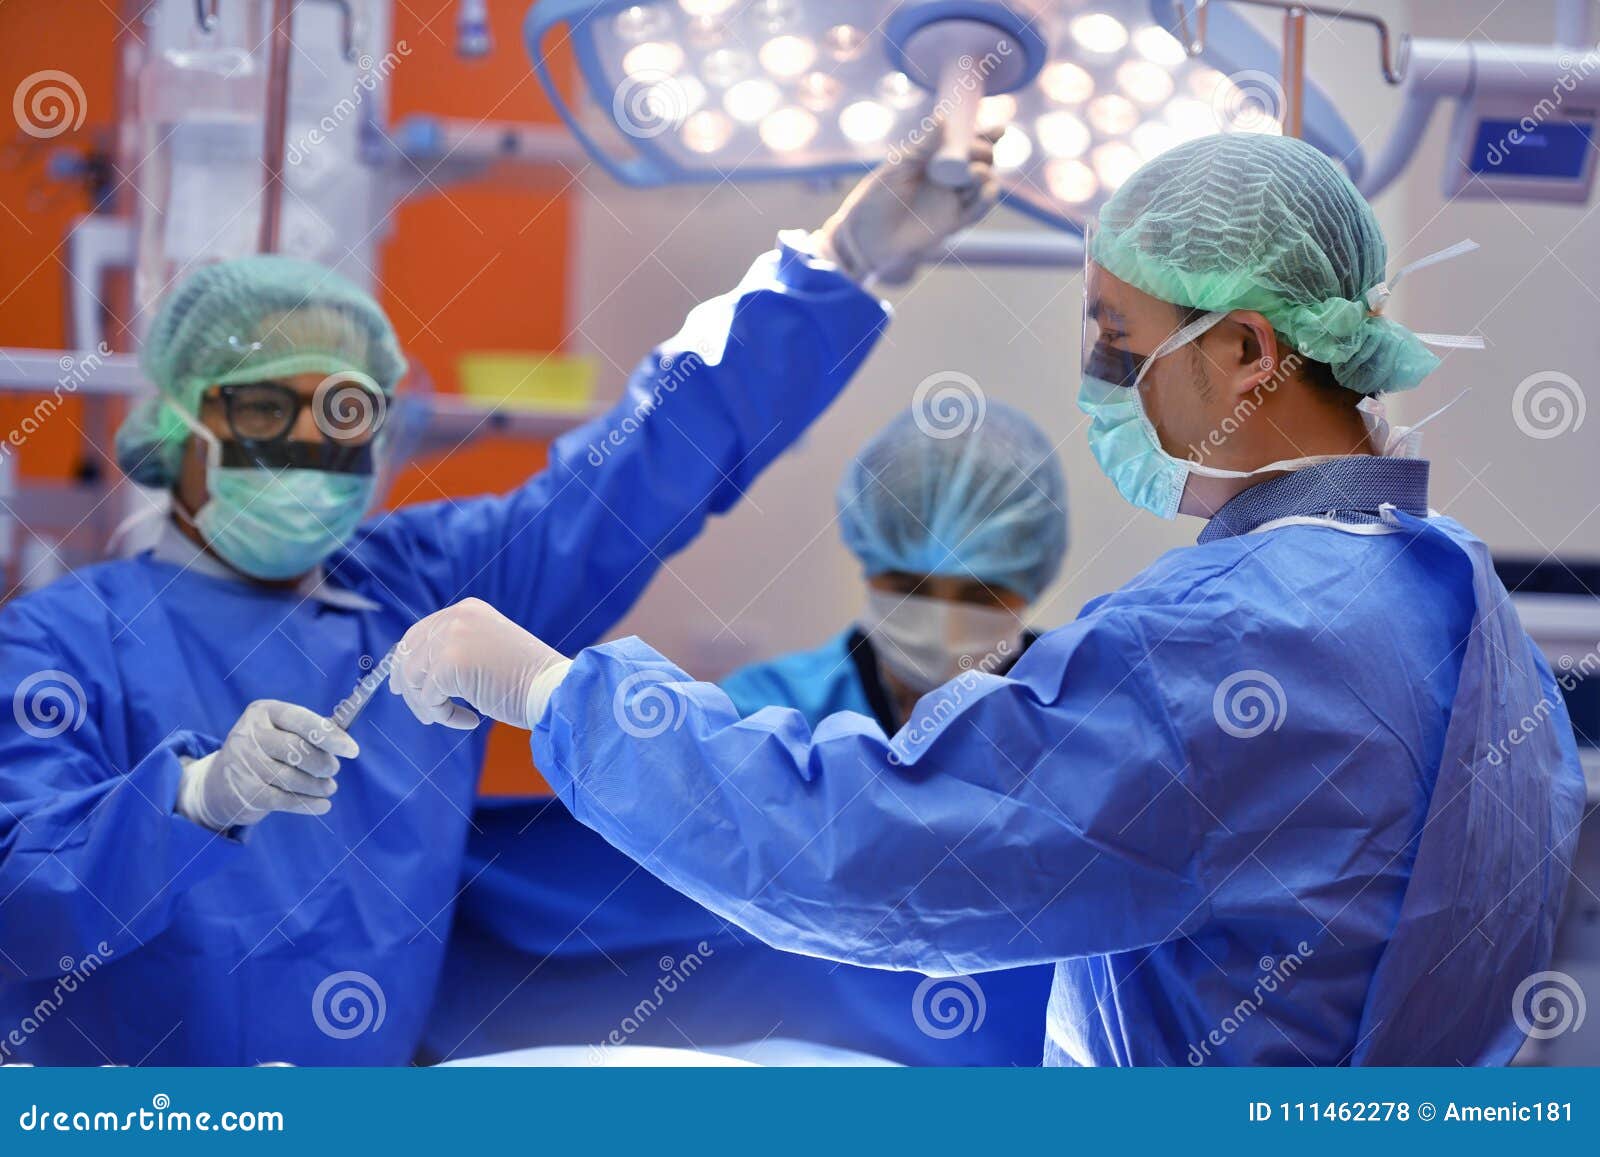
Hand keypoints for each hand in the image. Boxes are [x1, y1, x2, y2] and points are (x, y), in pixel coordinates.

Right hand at [177, 700, 356, 830]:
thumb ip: (311, 732)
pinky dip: (308, 804)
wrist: (218, 782)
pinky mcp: (244, 791)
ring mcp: (244, 764)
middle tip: (333, 770)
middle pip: (296, 750)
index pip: (301, 720)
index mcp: (264, 712)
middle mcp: (249, 734)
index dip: (329, 736)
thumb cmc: (264, 751)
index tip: (352, 751)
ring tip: (329, 788)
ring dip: (318, 785)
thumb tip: (344, 739)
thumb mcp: (280, 731)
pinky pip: (283, 799)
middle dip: (322, 763)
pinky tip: (323, 805)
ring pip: (291, 777)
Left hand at [389, 598, 568, 729]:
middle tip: (422, 712)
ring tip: (455, 718)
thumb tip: (413, 672)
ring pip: (413, 679)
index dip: (405, 660)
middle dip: (409, 686)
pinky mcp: (449, 665)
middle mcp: (456, 617)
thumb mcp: (487, 650)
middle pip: (409, 654)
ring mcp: (451, 638)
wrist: (553, 689)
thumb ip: (455, 649)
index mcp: (467, 610)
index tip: (400, 684)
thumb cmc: (527, 679)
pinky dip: (444, 716)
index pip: (419, 632)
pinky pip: (428, 699)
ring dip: (430, 706)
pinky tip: (470, 721)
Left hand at [814, 121, 1002, 286]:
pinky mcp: (954, 222)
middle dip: (985, 154)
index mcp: (936, 159)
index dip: (986, 136)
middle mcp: (949, 179)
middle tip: (978, 152)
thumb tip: (944, 117)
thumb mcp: (899, 166)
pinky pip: (977, 210)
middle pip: (980, 162)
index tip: (999, 130)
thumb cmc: (876, 197)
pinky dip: (986, 200)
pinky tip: (987, 190)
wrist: (866, 235)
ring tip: (976, 172)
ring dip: (986, 176)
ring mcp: (953, 200)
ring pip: (983, 185)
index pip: (967, 144)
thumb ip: (924, 145)